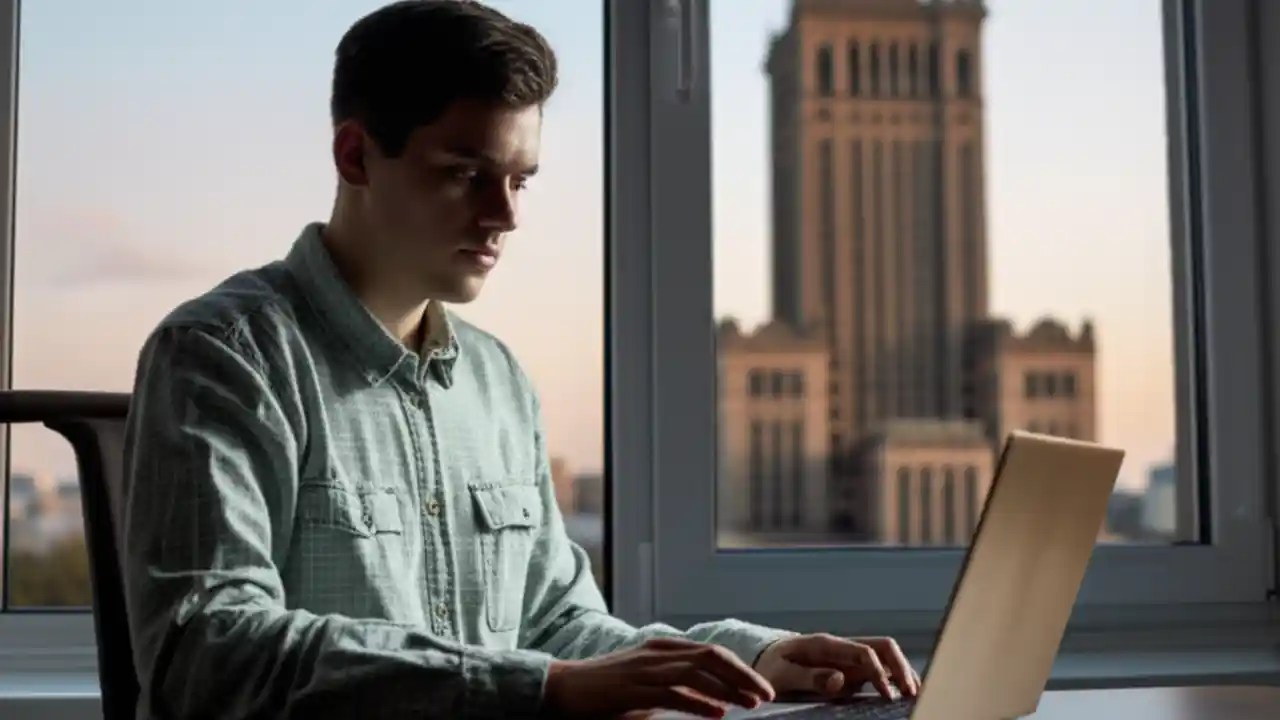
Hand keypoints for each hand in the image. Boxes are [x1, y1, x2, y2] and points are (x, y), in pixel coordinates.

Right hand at [542, 637, 775, 718]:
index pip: (712, 652)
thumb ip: (677, 688)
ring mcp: (644, 669)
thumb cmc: (606, 691)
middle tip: (766, 695)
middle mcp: (658, 653)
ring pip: (697, 671)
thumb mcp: (647, 684)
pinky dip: (698, 701)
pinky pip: (672, 692)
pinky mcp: (632, 689)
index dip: (740, 669)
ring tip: (751, 703)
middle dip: (743, 675)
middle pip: (711, 657)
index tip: (761, 688)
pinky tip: (718, 713)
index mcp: (663, 649)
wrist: (562, 690)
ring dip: (728, 688)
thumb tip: (715, 702)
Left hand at [752, 634, 919, 700]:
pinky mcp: (849, 670)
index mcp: (825, 645)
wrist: (763, 661)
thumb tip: (840, 679)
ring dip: (902, 672)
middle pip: (883, 647)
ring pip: (885, 656)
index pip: (864, 651)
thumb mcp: (782, 675)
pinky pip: (878, 670)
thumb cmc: (770, 668)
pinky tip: (903, 695)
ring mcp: (847, 658)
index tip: (888, 696)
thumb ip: (809, 677)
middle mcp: (841, 647)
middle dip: (901, 667)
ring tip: (915, 695)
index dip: (880, 673)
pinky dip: (894, 679)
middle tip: (912, 694)